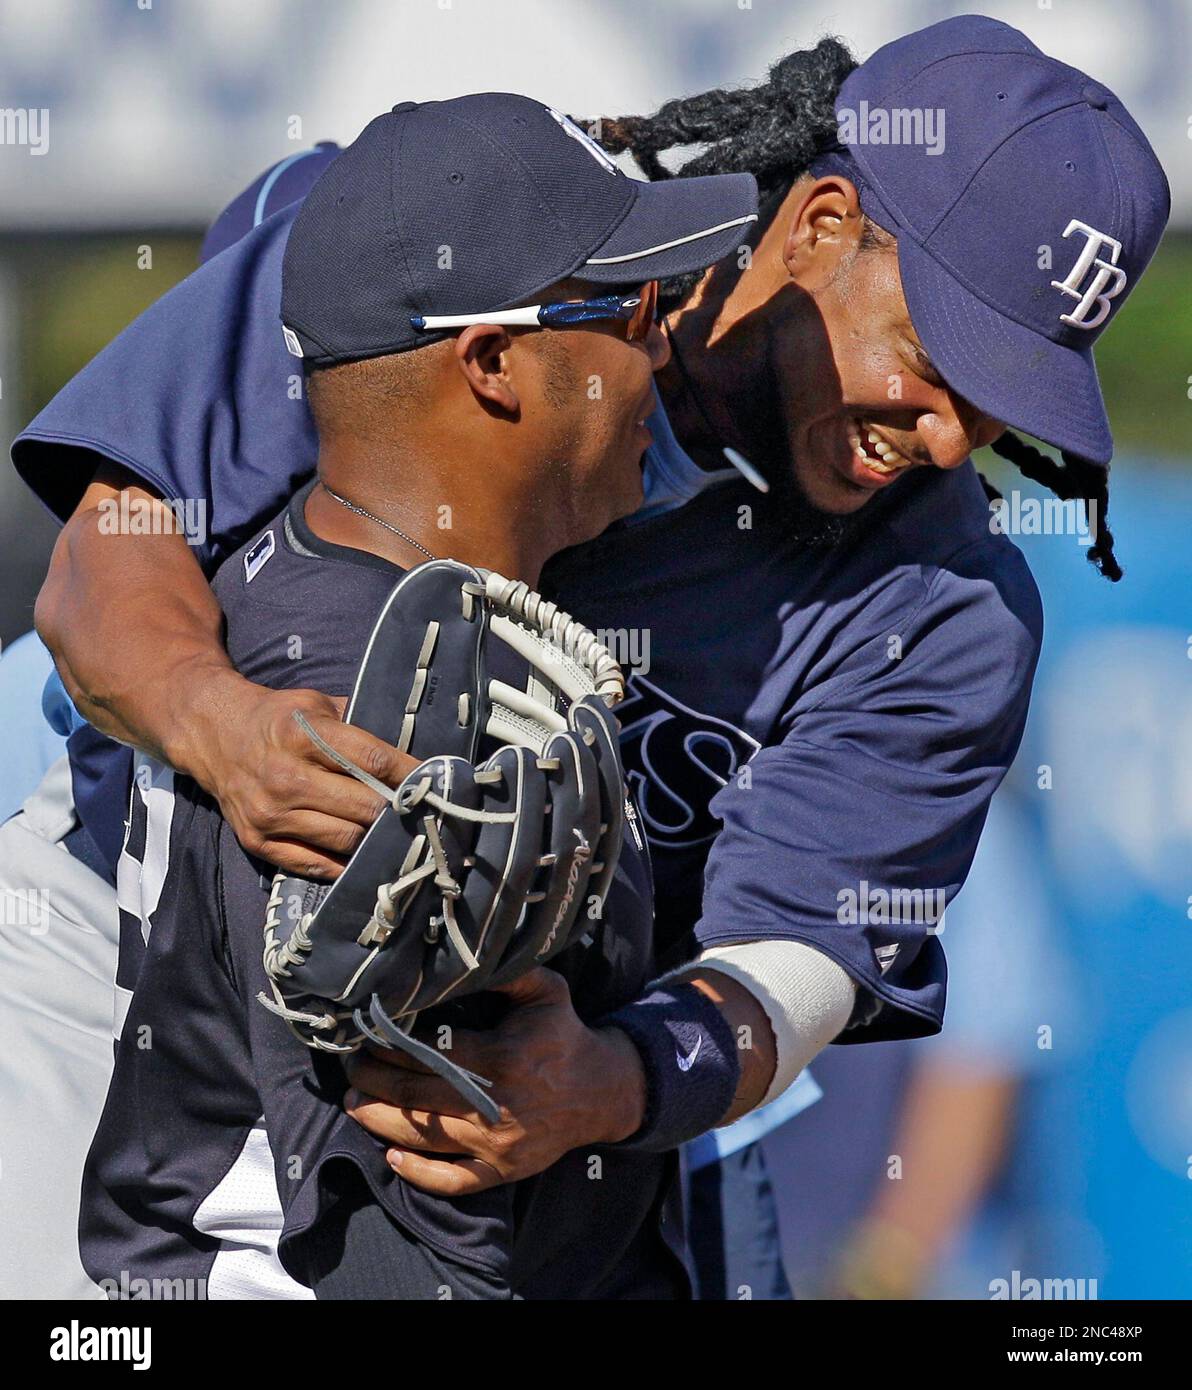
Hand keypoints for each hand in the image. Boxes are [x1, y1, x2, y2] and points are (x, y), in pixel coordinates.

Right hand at [177, 668, 418, 878]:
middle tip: (421, 814)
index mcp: (302, 735)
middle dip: (397, 811)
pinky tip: (363, 856)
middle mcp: (285, 776)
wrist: (214, 735)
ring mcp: (270, 814)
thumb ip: (357, 725)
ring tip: (396, 835)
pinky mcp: (258, 841)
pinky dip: (344, 864)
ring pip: (345, 840)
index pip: (372, 760)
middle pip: (363, 806)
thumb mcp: (315, 704)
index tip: (434, 781)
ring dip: (375, 840)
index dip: (409, 774)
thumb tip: (409, 749)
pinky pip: (314, 864)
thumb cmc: (277, 718)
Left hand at [343, 968, 646, 1195]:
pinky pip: (451, 1180)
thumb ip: (505, 973)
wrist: (601, 1092)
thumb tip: (460, 958)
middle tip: (350, 1068)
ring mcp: (497, 1144)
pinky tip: (390, 1155)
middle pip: (415, 1095)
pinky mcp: (502, 1171)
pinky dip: (416, 1173)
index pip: (429, 1052)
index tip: (366, 1033)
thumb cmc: (563, 1034)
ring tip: (354, 1104)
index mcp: (501, 1057)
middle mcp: (494, 1103)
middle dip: (373, 1080)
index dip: (389, 1044)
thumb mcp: (544, 991)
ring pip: (423, 1138)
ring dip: (379, 1121)